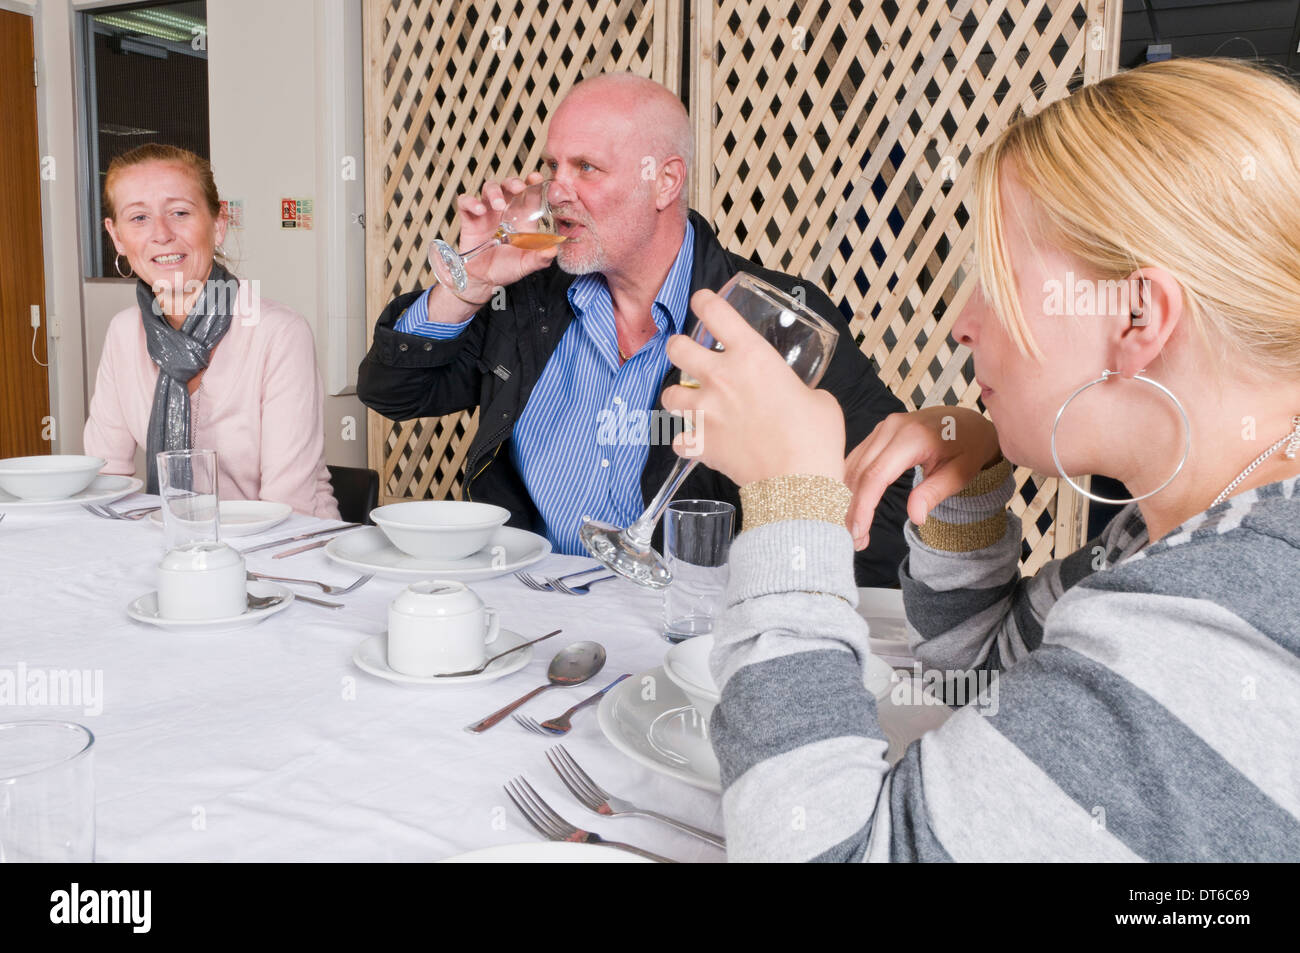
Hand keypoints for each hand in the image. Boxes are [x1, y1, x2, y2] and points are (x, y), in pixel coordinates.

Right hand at [430, 172, 557, 302]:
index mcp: (522, 217)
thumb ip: (540, 258)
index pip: (528, 193)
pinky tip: (479, 210)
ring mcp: (487, 213)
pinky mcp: (470, 219)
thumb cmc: (506, 269)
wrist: (483, 280)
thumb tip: (553, 250)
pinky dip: (471, 202)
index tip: (537, 178)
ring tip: (498, 205)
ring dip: (494, 191)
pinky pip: (466, 202)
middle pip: (508, 185)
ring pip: (489, 188)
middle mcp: (505, 211)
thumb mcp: (526, 265)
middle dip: (513, 182)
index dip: (533, 183)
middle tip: (519, 188)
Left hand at [661, 289, 845, 486]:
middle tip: (688, 353)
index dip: (704, 302)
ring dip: (678, 396)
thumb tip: (793, 396)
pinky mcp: (701, 444)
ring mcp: (706, 412)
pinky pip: (678, 439)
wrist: (799, 483)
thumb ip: (797, 389)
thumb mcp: (817, 398)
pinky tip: (696, 442)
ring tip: (689, 402)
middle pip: (678, 347)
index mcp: (752, 356)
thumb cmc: (815, 439)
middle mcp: (721, 378)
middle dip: (680, 347)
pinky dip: (686, 441)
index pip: (715, 311)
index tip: (702, 302)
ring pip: (669, 393)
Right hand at [844, 406, 1001, 549]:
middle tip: (857, 539)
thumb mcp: (961, 472)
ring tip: (856, 526)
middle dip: (853, 508)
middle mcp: (891, 428)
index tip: (859, 533)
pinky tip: (854, 503)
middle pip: (860, 473)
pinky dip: (852, 483)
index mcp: (912, 437)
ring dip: (848, 497)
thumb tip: (915, 517)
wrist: (969, 420)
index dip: (863, 506)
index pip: (876, 476)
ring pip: (853, 466)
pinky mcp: (878, 432)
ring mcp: (882, 428)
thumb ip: (935, 492)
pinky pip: (857, 458)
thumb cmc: (969, 446)